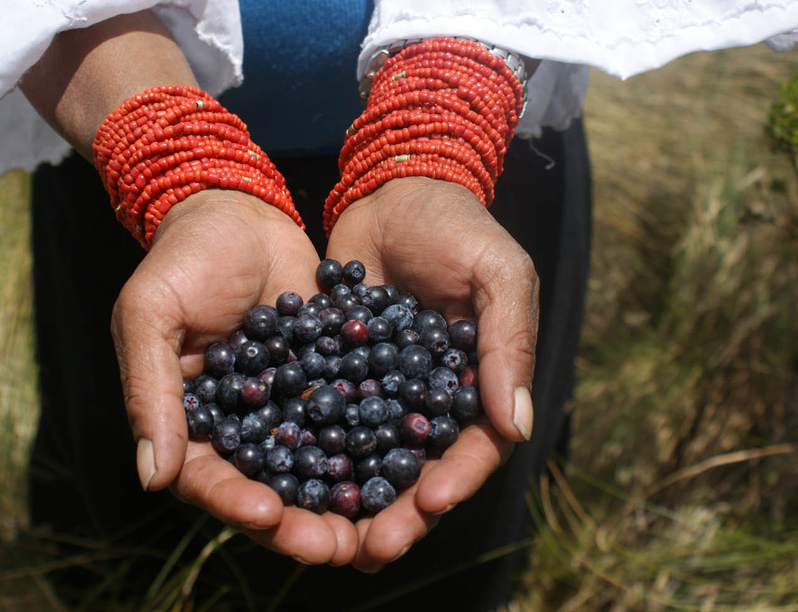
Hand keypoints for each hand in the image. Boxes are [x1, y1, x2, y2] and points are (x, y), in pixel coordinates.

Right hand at [110, 191, 356, 565]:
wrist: (239, 209)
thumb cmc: (182, 258)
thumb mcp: (151, 316)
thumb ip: (152, 392)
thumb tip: (153, 479)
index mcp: (192, 419)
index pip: (208, 478)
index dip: (236, 502)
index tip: (269, 517)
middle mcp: (244, 423)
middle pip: (268, 487)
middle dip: (300, 523)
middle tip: (336, 547)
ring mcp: (290, 403)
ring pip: (316, 465)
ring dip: (343, 499)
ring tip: (376, 527)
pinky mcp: (330, 378)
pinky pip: (352, 417)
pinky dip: (375, 444)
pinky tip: (406, 462)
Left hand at [326, 177, 537, 570]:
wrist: (392, 187)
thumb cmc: (457, 227)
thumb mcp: (497, 275)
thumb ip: (506, 344)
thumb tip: (517, 426)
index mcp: (476, 384)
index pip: (473, 446)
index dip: (456, 478)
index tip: (431, 501)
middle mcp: (428, 398)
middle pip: (416, 469)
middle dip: (398, 511)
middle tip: (369, 547)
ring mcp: (380, 388)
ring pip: (366, 457)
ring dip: (347, 498)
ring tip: (320, 532)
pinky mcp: (336, 371)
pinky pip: (323, 418)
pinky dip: (306, 450)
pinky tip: (280, 478)